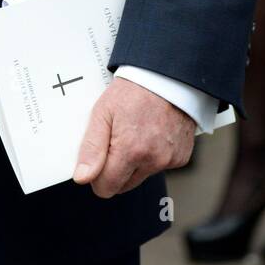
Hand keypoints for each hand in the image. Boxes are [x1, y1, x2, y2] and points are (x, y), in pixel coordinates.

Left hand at [72, 76, 194, 196]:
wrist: (166, 77)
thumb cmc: (133, 91)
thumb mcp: (103, 113)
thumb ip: (92, 148)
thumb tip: (83, 178)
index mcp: (131, 151)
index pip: (106, 188)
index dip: (97, 176)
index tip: (97, 159)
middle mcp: (154, 160)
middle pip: (124, 186)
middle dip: (116, 170)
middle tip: (115, 140)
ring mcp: (170, 160)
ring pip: (142, 176)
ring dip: (135, 162)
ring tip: (134, 132)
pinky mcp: (182, 157)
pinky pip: (159, 167)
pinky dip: (153, 155)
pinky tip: (151, 133)